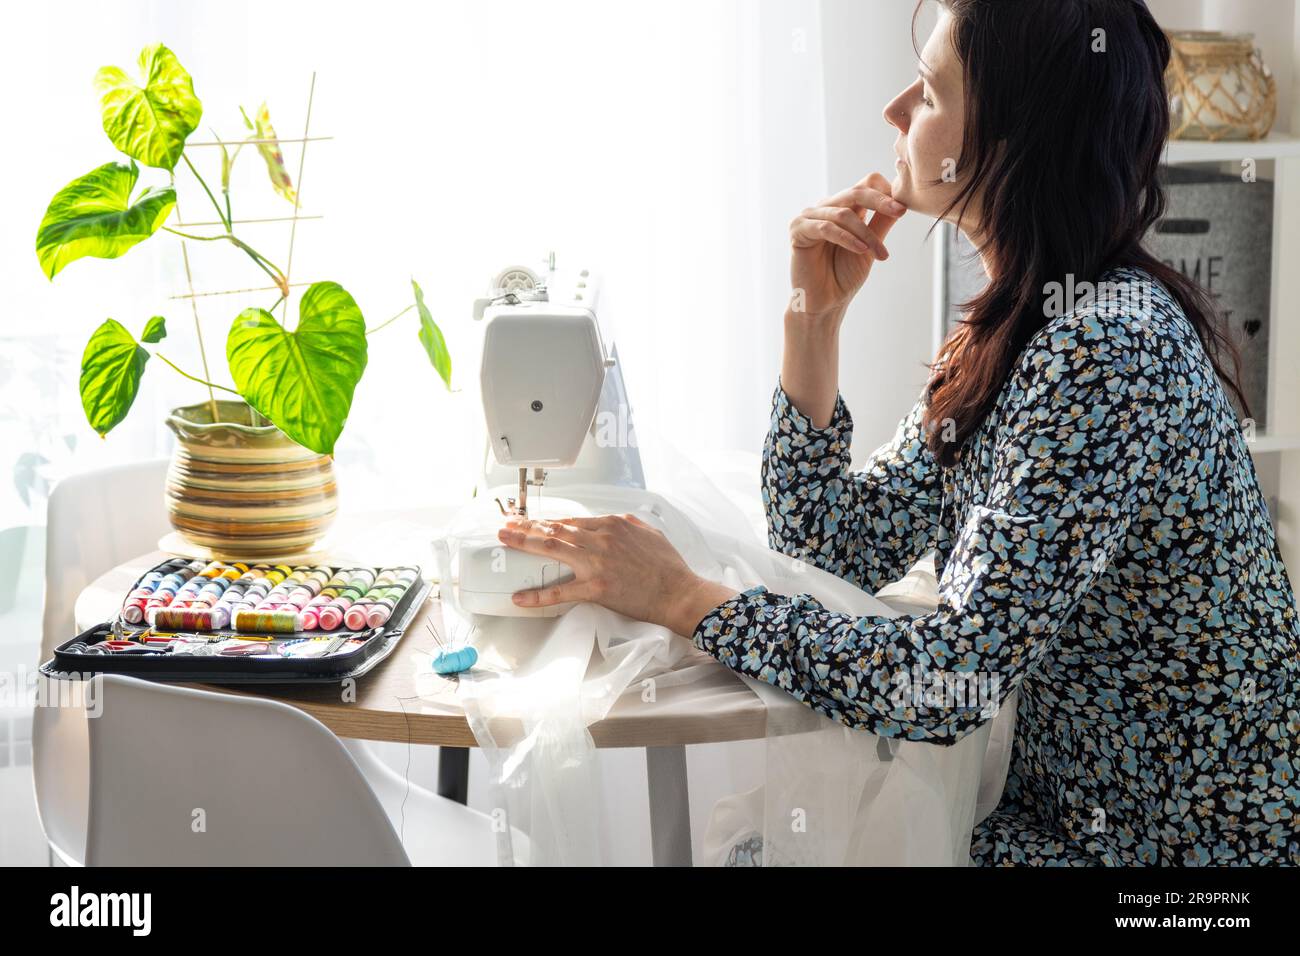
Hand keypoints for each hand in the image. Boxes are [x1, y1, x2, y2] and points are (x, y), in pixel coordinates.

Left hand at [497, 514, 738, 636]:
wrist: (679, 592)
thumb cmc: (668, 566)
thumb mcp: (648, 532)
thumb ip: (627, 524)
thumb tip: (613, 520)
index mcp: (613, 524)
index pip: (571, 520)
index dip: (547, 521)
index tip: (532, 521)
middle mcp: (601, 539)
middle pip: (555, 529)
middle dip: (527, 526)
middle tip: (506, 525)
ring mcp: (597, 563)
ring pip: (552, 548)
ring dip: (524, 542)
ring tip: (505, 540)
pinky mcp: (596, 588)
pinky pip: (561, 592)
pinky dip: (538, 595)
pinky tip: (521, 597)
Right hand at [789, 171, 906, 318]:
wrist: (826, 303)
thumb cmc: (844, 276)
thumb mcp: (870, 246)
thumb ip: (881, 223)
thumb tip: (901, 201)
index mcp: (843, 208)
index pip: (865, 185)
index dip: (885, 192)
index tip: (903, 207)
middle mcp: (825, 208)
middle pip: (856, 192)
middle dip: (880, 202)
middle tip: (899, 211)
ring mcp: (809, 217)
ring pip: (843, 214)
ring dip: (866, 234)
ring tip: (880, 253)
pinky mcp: (798, 230)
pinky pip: (826, 228)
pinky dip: (847, 239)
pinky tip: (861, 250)